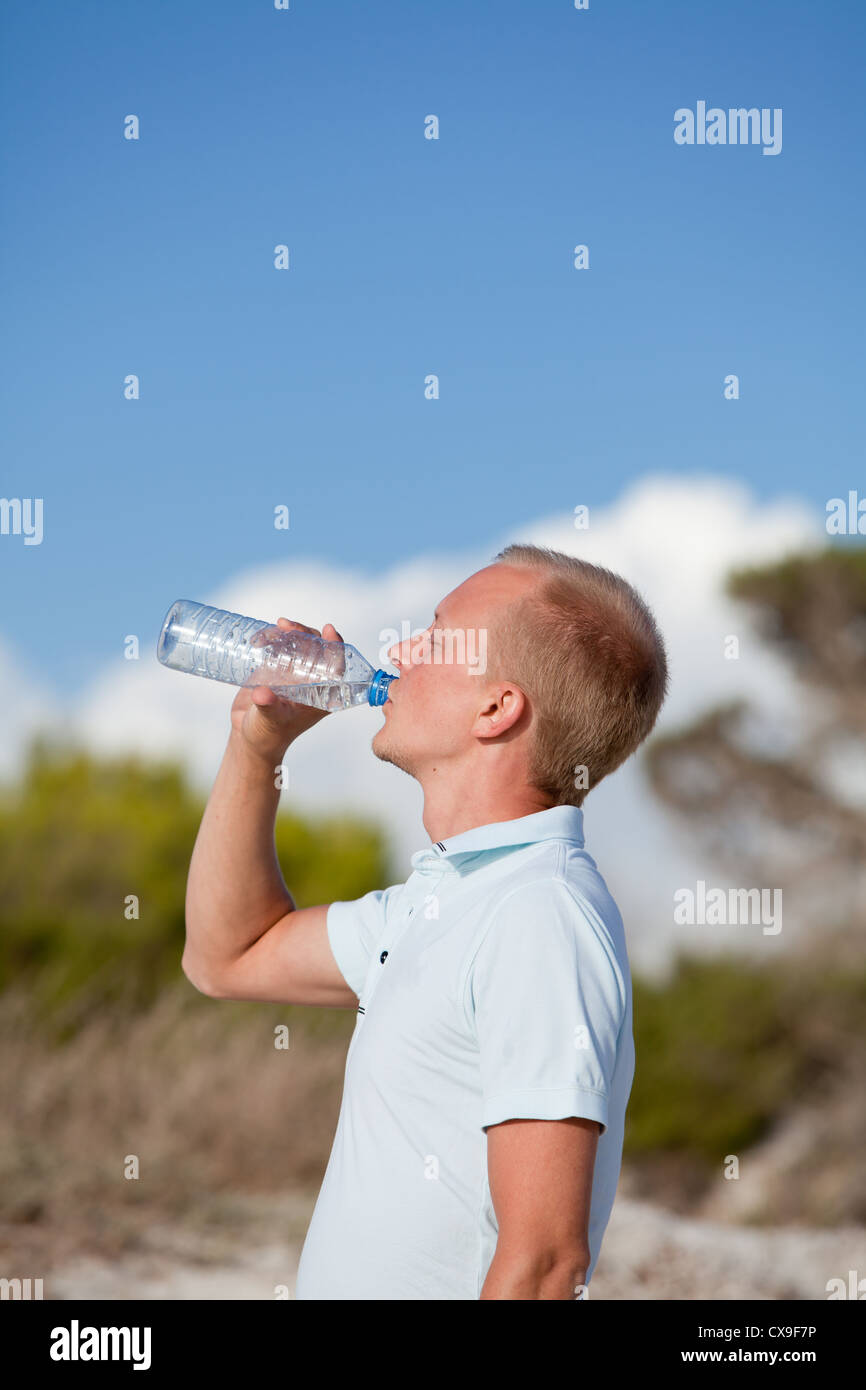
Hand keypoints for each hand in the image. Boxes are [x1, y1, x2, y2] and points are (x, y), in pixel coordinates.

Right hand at [230, 617, 343, 760]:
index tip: (329, 630)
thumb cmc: (267, 735)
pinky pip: (281, 647)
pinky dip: (274, 637)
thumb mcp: (270, 721)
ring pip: (301, 644)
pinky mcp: (276, 669)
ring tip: (277, 627)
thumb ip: (269, 707)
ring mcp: (294, 674)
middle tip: (288, 626)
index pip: (336, 667)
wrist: (247, 737)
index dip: (336, 646)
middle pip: (318, 649)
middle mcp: (310, 681)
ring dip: (292, 631)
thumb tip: (263, 695)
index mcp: (320, 694)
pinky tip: (263, 636)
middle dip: (306, 632)